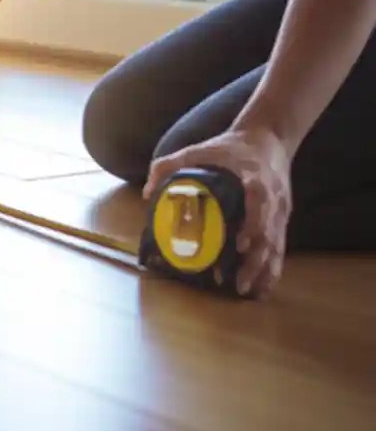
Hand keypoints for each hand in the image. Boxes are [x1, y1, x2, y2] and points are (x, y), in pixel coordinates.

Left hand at [143, 128, 293, 297]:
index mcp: (256, 178)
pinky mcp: (283, 218)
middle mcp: (273, 197)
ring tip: (248, 292)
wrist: (269, 138)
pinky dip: (273, 268)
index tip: (241, 244)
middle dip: (256, 261)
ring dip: (264, 270)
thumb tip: (147, 192)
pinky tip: (264, 288)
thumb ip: (170, 165)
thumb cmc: (230, 147)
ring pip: (277, 244)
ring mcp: (281, 210)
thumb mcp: (200, 149)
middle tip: (239, 284)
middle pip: (270, 232)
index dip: (254, 222)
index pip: (260, 200)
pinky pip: (280, 246)